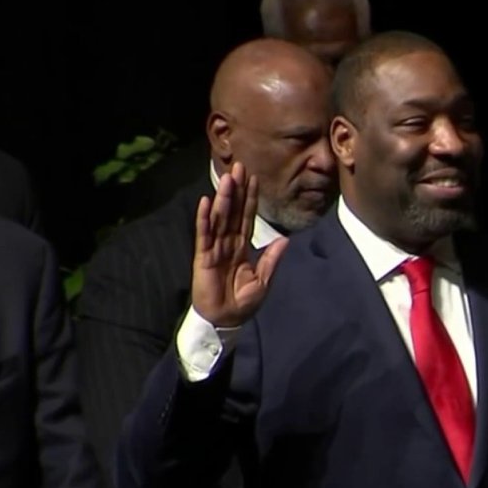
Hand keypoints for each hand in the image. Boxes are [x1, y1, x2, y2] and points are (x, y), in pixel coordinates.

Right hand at [191, 163, 287, 326]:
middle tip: (239, 166)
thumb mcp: (263, 280)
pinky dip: (205, 219)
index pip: (247, 217)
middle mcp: (228, 243)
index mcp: (242, 247)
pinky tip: (206, 202)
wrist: (225, 321)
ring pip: (220, 218)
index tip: (253, 178)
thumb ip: (271, 259)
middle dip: (237, 190)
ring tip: (226, 178)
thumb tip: (284, 239)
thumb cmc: (242, 303)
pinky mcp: (203, 257)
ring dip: (223, 198)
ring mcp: (215, 248)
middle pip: (233, 211)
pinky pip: (204, 235)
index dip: (250, 198)